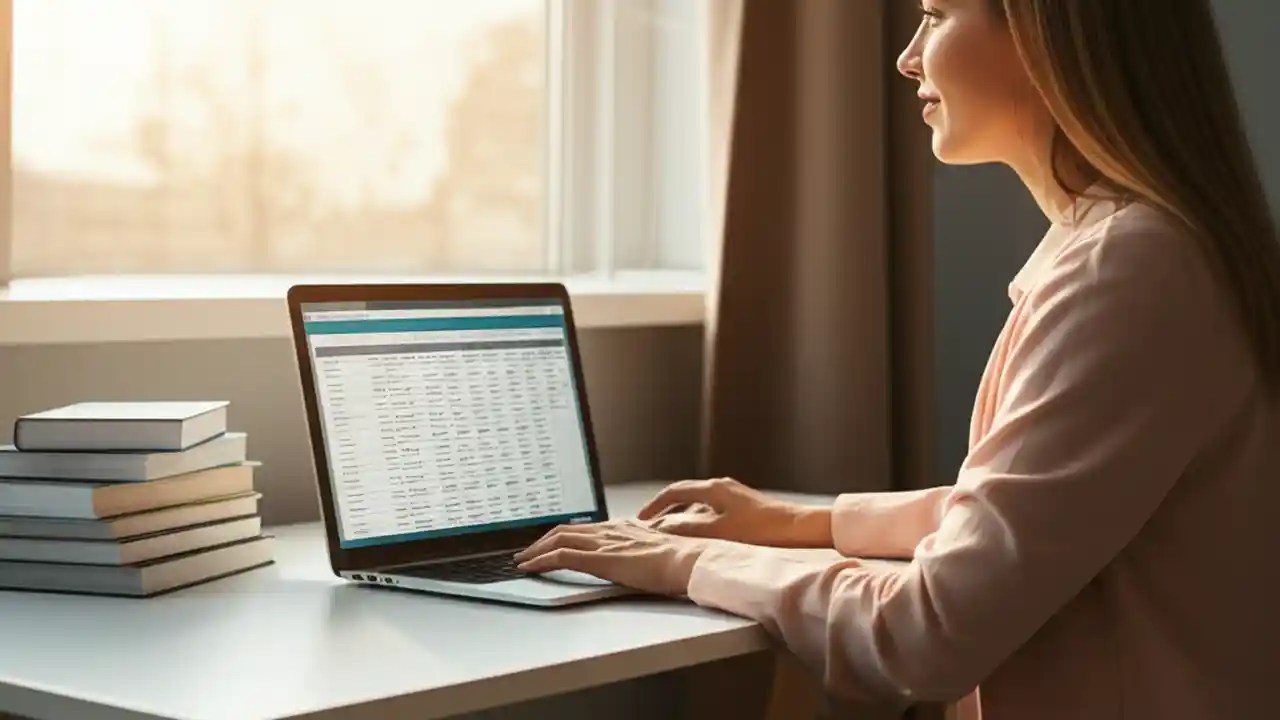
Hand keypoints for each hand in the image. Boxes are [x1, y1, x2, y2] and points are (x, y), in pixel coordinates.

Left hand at [513, 519, 709, 595]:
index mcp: (623, 527)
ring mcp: (603, 543)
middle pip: (566, 530)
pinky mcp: (600, 559)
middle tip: (527, 552)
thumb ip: (643, 551)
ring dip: (536, 551)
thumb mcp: (657, 550)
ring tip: (522, 561)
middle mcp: (609, 530)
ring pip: (558, 540)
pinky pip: (562, 557)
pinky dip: (541, 561)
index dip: (563, 535)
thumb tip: (640, 560)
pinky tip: (530, 568)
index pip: (584, 528)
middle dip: (542, 541)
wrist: (689, 560)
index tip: (551, 543)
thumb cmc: (681, 560)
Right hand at [637, 477, 832, 547]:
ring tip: (671, 535)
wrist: (800, 529)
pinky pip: (711, 512)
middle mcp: (722, 488)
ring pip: (698, 506)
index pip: (674, 491)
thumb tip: (661, 528)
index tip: (640, 520)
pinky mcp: (744, 509)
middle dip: (665, 511)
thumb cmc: (762, 530)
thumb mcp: (719, 532)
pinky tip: (699, 539)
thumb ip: (688, 529)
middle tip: (651, 528)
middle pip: (685, 496)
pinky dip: (698, 522)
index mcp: (714, 489)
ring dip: (682, 518)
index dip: (654, 505)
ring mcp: (734, 497)